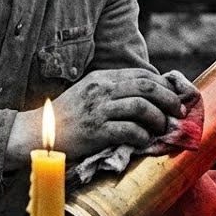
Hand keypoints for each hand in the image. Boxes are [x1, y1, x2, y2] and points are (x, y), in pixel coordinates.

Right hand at [15, 68, 188, 160]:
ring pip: (142, 106)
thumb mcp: (87, 93)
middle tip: (178, 112)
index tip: (173, 97)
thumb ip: (111, 92)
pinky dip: (142, 135)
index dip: (163, 85)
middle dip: (169, 99)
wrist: (37, 134)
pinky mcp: (96, 131)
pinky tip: (143, 140)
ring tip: (162, 128)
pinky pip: (130, 130)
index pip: (141, 75)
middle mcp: (101, 90)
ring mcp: (98, 110)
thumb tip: (145, 97)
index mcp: (101, 78)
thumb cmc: (65, 117)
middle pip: (147, 87)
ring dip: (158, 118)